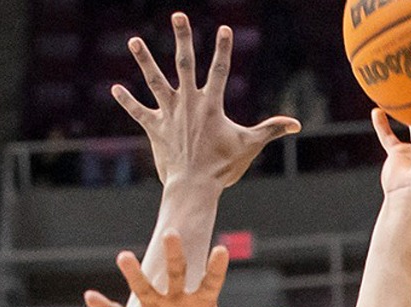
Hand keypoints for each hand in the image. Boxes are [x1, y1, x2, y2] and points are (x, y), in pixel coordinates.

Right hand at [84, 232, 288, 306]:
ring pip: (144, 288)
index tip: (222, 250)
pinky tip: (89, 297)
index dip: (216, 267)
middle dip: (175, 256)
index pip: (212, 280)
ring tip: (124, 257)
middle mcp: (177, 299)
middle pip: (176, 273)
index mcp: (202, 301)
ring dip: (134, 274)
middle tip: (172, 234)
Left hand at [113, 13, 299, 187]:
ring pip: (154, 80)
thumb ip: (271, 129)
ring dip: (144, 60)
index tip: (224, 29)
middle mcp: (188, 103)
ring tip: (134, 40)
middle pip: (184, 63)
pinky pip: (138, 112)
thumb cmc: (223, 167)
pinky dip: (126, 100)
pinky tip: (114, 88)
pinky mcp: (155, 128)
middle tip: (178, 15)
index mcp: (211, 104)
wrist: (194, 186)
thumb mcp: (250, 145)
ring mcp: (169, 114)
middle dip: (182, 37)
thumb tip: (296, 124)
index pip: (219, 69)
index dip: (223, 48)